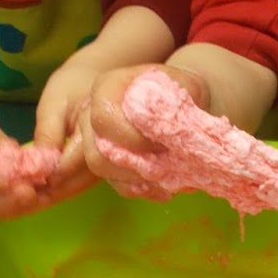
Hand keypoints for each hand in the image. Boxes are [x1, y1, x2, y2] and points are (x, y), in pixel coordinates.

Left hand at [32, 59, 101, 203]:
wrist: (94, 81)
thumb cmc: (72, 86)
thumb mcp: (54, 104)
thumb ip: (48, 134)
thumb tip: (41, 168)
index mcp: (99, 127)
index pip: (76, 160)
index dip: (50, 173)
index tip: (25, 180)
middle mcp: (110, 149)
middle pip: (80, 180)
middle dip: (50, 189)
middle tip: (21, 192)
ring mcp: (109, 161)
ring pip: (80, 185)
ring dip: (55, 192)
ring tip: (28, 192)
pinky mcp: (102, 167)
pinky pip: (81, 182)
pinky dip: (61, 186)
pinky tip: (41, 186)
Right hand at [74, 64, 211, 200]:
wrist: (183, 105)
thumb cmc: (182, 93)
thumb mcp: (186, 88)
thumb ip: (172, 105)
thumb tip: (161, 128)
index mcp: (107, 88)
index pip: (104, 117)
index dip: (132, 137)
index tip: (163, 144)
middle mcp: (92, 115)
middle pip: (95, 152)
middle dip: (134, 164)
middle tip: (168, 164)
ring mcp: (96, 142)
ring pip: (105, 172)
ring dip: (140, 179)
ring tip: (170, 175)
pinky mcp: (110, 165)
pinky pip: (119, 185)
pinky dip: (145, 189)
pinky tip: (167, 184)